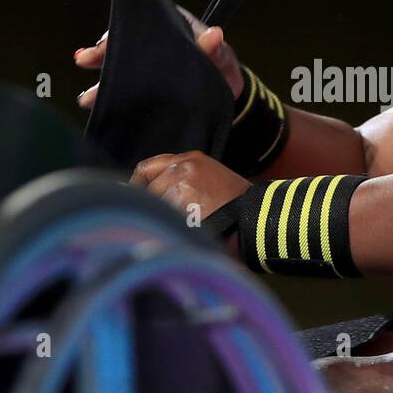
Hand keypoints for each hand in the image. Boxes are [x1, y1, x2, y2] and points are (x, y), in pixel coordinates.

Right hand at [73, 5, 242, 108]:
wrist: (228, 93)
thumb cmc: (221, 64)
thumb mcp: (220, 55)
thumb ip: (215, 48)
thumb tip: (214, 35)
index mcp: (169, 26)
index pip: (141, 23)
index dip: (121, 30)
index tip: (105, 41)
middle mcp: (154, 45)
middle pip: (124, 44)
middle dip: (101, 53)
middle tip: (84, 60)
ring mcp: (149, 68)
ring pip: (121, 70)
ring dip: (103, 82)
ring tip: (87, 98)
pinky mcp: (148, 90)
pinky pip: (129, 92)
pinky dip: (113, 100)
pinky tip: (97, 108)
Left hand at [131, 150, 249, 229]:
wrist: (258, 219)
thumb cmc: (239, 208)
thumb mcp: (213, 181)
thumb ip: (184, 181)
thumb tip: (150, 196)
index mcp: (192, 160)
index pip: (149, 167)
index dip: (139, 184)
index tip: (134, 197)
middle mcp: (183, 167)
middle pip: (149, 190)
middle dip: (157, 207)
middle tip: (170, 222)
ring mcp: (181, 185)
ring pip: (156, 207)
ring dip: (166, 220)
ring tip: (189, 228)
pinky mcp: (181, 205)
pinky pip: (163, 220)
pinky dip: (170, 230)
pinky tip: (189, 233)